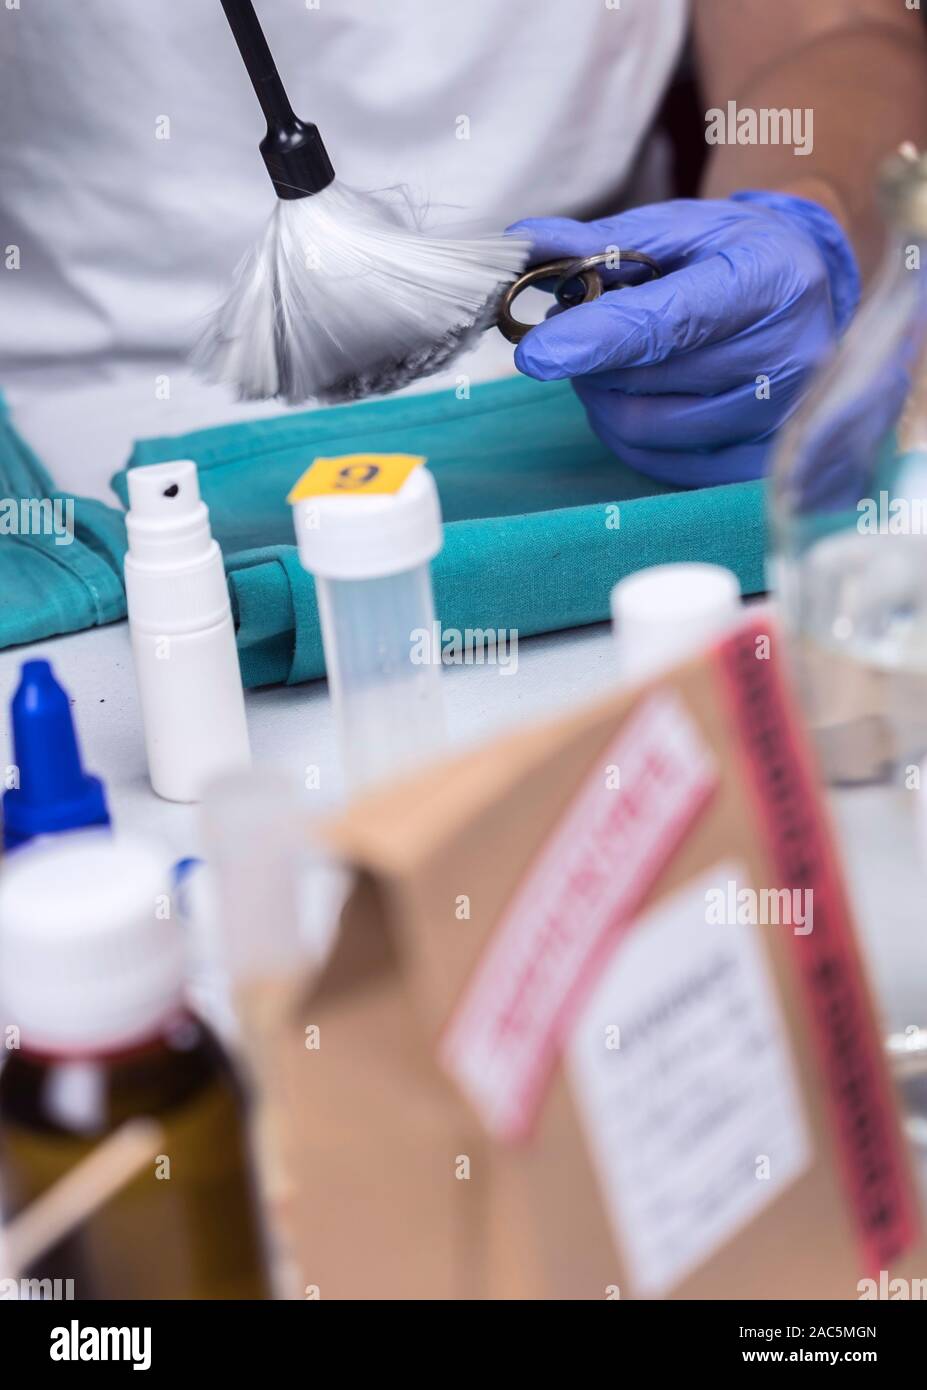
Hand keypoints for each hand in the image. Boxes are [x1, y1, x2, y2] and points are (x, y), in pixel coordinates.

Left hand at [508, 193, 859, 487]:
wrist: (805, 293)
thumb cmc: (734, 256)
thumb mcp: (680, 227)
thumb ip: (602, 240)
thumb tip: (524, 242)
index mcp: (771, 279)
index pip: (670, 323)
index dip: (596, 341)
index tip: (535, 354)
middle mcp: (788, 355)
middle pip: (648, 381)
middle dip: (590, 358)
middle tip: (576, 331)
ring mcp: (779, 418)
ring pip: (645, 428)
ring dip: (601, 397)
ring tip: (607, 361)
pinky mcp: (757, 463)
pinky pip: (659, 465)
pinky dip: (624, 434)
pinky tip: (630, 397)